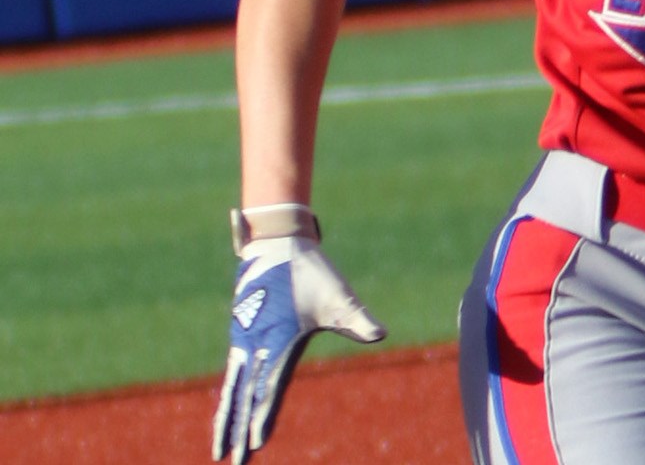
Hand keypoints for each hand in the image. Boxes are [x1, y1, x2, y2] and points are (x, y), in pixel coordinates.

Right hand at [212, 237, 385, 462]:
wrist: (279, 244)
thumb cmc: (312, 272)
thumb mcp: (338, 296)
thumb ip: (357, 319)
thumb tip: (381, 334)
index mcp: (278, 343)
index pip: (268, 390)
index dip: (262, 417)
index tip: (255, 444)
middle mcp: (256, 347)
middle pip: (246, 399)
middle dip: (238, 434)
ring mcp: (245, 342)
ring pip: (233, 391)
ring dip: (227, 421)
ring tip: (220, 452)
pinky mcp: (242, 336)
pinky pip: (232, 376)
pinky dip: (227, 399)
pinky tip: (227, 413)